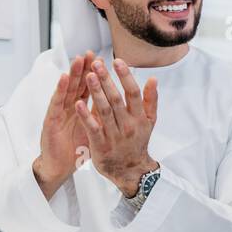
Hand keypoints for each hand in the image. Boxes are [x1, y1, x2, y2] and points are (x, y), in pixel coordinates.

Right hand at [34, 52, 96, 199]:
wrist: (60, 167)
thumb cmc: (77, 148)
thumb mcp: (94, 128)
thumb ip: (102, 114)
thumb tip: (117, 102)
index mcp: (81, 110)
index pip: (89, 88)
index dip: (95, 74)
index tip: (103, 58)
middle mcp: (70, 108)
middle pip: (78, 85)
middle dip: (84, 68)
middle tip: (90, 52)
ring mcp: (59, 113)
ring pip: (67, 90)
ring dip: (72, 74)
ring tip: (78, 59)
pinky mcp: (51, 122)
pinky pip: (56, 104)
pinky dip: (60, 90)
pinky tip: (64, 78)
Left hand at [75, 58, 158, 196]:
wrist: (131, 170)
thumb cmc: (138, 142)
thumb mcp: (150, 121)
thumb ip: (151, 100)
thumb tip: (153, 79)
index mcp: (139, 117)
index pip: (133, 93)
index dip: (125, 77)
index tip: (118, 61)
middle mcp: (128, 125)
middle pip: (116, 99)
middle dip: (106, 80)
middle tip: (97, 64)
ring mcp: (114, 135)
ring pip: (104, 110)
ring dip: (96, 93)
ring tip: (88, 76)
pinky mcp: (101, 145)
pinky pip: (93, 128)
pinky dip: (85, 115)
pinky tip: (78, 103)